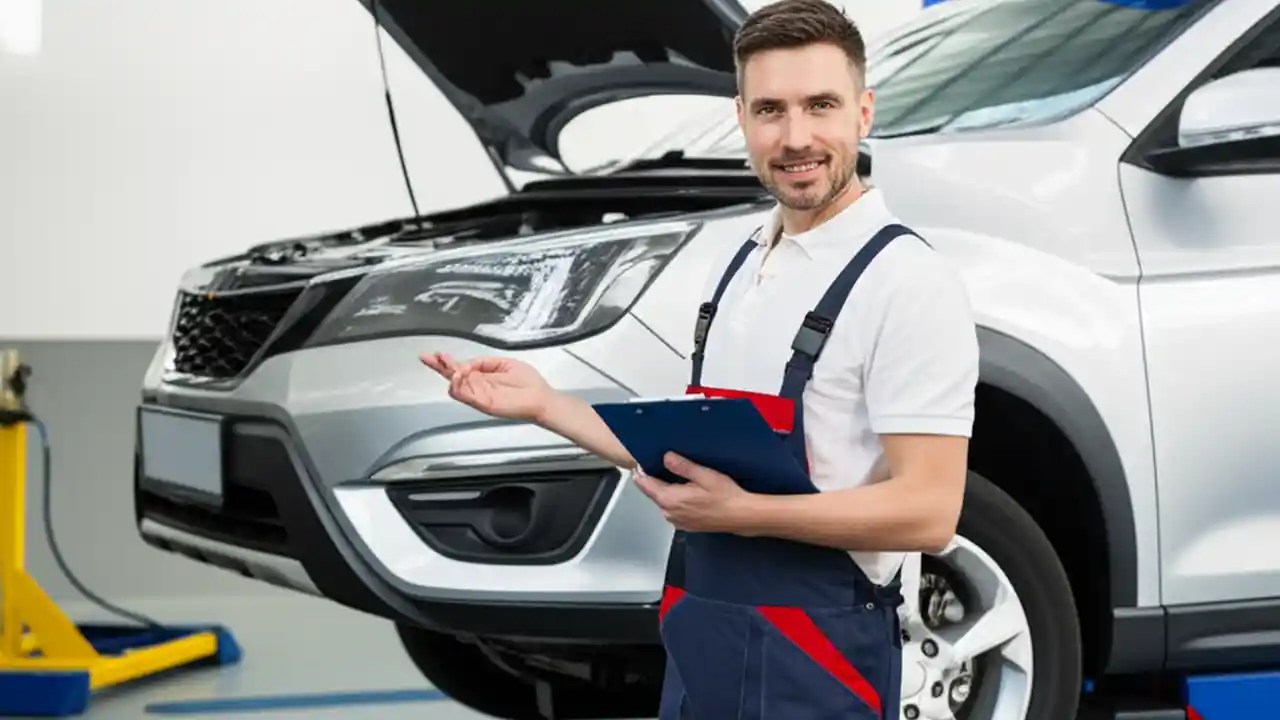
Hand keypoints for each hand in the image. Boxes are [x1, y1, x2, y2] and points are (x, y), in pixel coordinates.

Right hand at [420, 351, 554, 421]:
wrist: (540, 397)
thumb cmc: (526, 381)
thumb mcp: (503, 363)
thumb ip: (483, 362)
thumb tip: (465, 364)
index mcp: (482, 375)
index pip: (459, 368)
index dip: (447, 361)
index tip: (438, 353)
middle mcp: (477, 386)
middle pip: (451, 377)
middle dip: (438, 367)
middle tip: (425, 358)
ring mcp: (478, 395)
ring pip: (455, 386)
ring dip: (449, 374)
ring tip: (453, 367)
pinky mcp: (482, 403)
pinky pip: (464, 395)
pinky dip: (458, 385)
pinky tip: (459, 375)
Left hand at [634, 452, 750, 532]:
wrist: (741, 515)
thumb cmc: (725, 497)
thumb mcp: (704, 475)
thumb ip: (682, 466)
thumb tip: (666, 458)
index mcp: (670, 499)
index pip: (645, 485)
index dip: (640, 473)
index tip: (639, 464)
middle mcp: (669, 513)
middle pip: (653, 494)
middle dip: (653, 481)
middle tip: (657, 466)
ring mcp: (677, 521)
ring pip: (663, 502)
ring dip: (664, 491)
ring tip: (674, 478)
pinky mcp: (685, 525)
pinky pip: (672, 510)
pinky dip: (674, 500)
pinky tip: (685, 492)